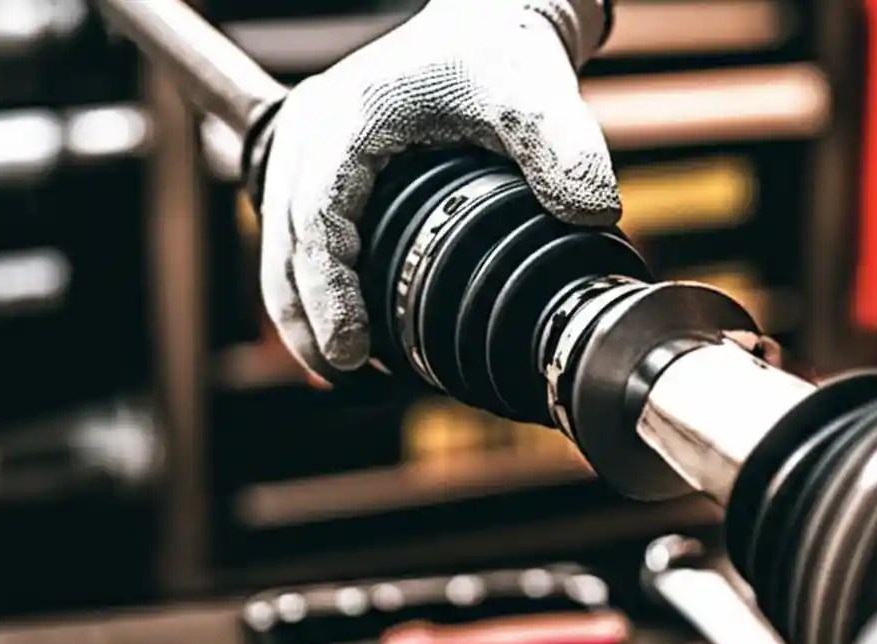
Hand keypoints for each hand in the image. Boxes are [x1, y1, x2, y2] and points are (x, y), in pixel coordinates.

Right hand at [260, 0, 617, 378]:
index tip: (351, 349)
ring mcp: (308, 147)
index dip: (327, 291)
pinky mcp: (322, 163)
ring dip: (300, 308)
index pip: (317, 220)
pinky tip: (344, 327)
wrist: (487, 14)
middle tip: (343, 374)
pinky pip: (301, 231)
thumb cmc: (501, 49)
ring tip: (341, 368)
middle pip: (283, 243)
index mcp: (347, 120)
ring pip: (282, 243)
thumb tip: (593, 215)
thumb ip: (566, 149)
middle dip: (303, 316)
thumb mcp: (535, 91)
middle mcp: (311, 133)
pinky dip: (312, 282)